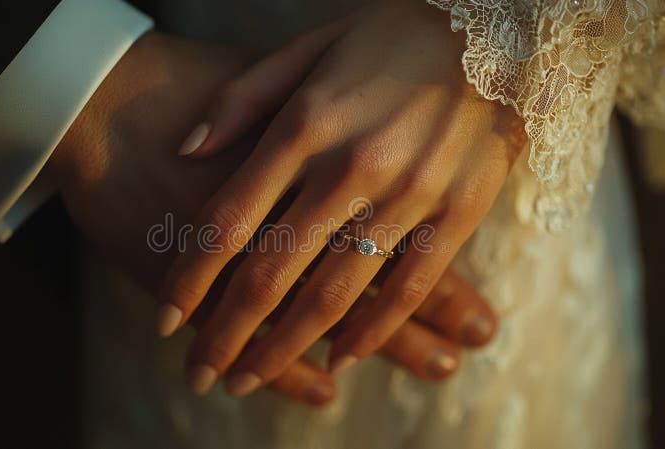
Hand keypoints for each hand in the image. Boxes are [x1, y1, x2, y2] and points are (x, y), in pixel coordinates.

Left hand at [159, 0, 524, 396]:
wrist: (499, 28)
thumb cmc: (391, 36)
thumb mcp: (309, 47)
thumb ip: (243, 98)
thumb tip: (186, 147)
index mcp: (306, 123)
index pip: (228, 220)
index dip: (189, 278)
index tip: (165, 320)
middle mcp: (352, 165)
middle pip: (271, 272)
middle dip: (227, 333)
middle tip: (202, 374)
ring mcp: (409, 194)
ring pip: (335, 293)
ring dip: (286, 346)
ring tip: (252, 378)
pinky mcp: (460, 212)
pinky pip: (410, 287)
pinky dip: (372, 332)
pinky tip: (340, 358)